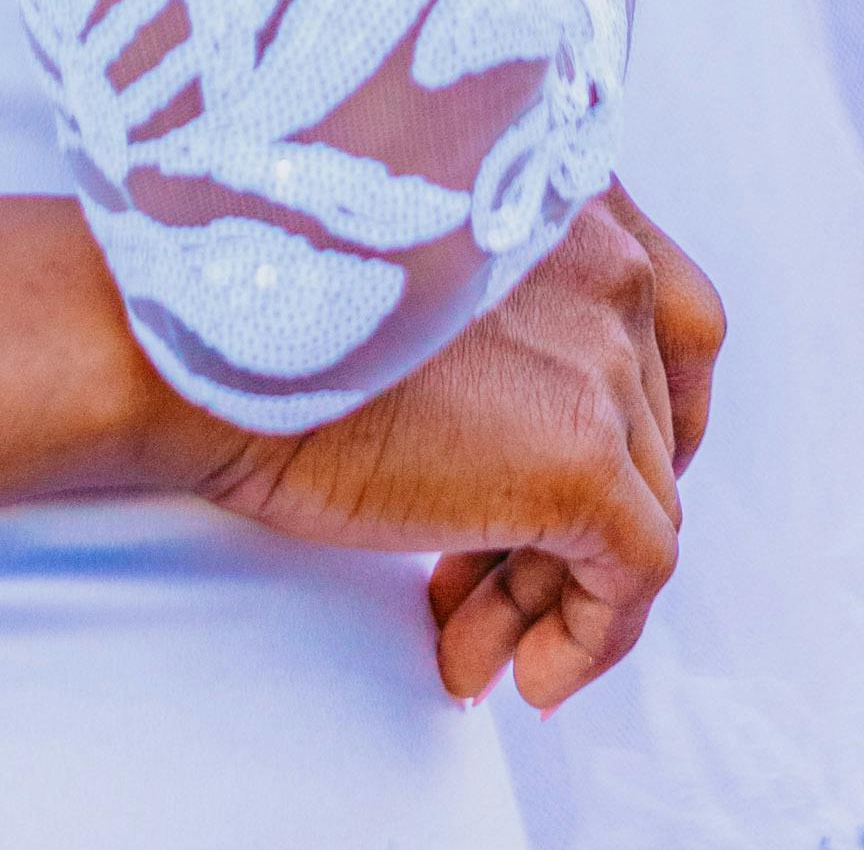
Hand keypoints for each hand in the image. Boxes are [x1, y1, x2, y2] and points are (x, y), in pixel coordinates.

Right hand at [171, 192, 719, 714]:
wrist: (188, 342)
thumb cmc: (257, 304)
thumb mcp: (408, 271)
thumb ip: (496, 309)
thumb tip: (530, 442)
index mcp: (560, 189)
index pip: (675, 316)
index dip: (641, 418)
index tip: (581, 485)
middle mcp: (603, 258)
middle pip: (651, 425)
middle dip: (577, 517)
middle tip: (494, 581)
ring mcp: (602, 357)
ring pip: (637, 510)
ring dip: (553, 589)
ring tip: (473, 642)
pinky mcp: (583, 460)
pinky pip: (633, 580)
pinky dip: (590, 639)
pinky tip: (518, 674)